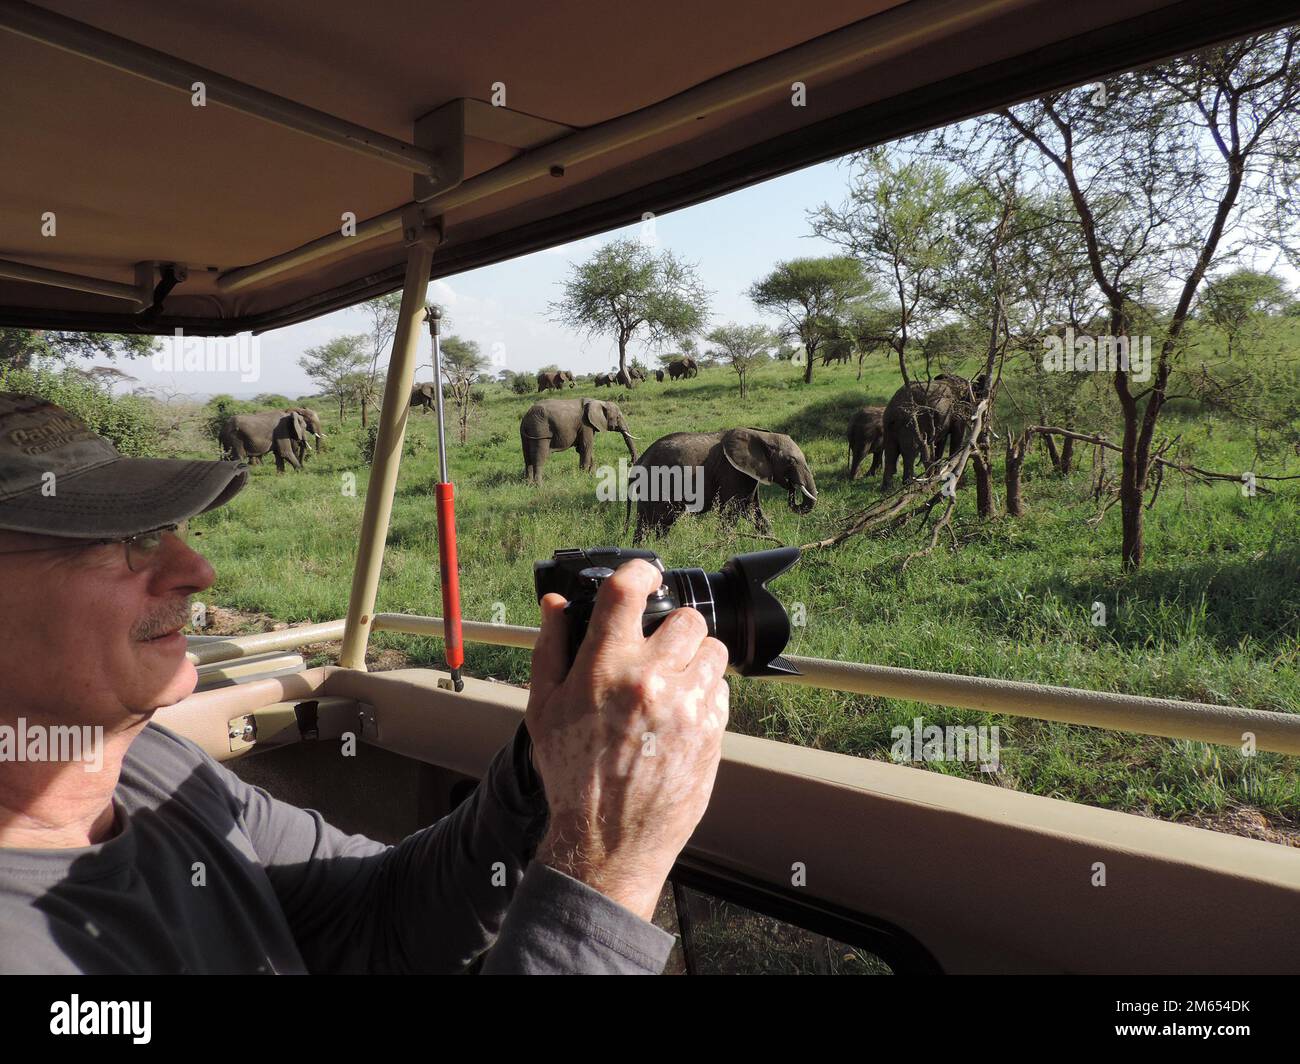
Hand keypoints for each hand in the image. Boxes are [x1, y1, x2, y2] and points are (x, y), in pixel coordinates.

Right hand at [526, 560, 729, 920]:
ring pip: (711, 649)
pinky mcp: (712, 730)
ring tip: (671, 683)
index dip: (639, 571)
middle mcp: (650, 679)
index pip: (627, 590)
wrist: (608, 840)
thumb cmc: (572, 776)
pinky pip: (722, 688)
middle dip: (671, 628)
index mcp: (604, 667)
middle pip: (685, 617)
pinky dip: (705, 693)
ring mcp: (687, 705)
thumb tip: (554, 604)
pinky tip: (680, 714)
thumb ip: (551, 648)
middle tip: (656, 650)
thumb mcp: (543, 709)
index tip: (644, 576)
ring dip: (694, 659)